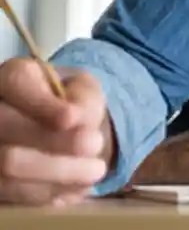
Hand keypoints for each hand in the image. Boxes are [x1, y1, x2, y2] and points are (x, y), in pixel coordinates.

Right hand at [0, 59, 111, 205]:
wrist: (59, 129)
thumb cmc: (70, 102)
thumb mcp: (83, 89)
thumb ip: (83, 99)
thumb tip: (76, 120)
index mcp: (10, 78)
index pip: (16, 83)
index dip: (42, 105)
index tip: (73, 118)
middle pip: (6, 128)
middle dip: (55, 142)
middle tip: (96, 146)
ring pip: (6, 166)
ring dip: (56, 173)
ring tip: (95, 171)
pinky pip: (12, 193)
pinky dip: (47, 193)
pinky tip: (76, 187)